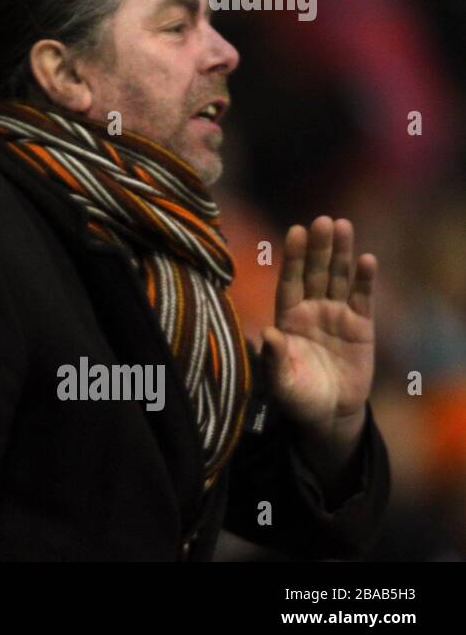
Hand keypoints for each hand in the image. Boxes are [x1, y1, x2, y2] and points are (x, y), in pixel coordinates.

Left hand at [261, 217, 376, 462]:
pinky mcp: (361, 327)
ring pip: (338, 278)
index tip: (295, 231)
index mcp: (287, 317)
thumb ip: (273, 357)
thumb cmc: (296, 395)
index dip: (292, 256)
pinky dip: (365, 280)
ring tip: (343, 226)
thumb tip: (267, 334)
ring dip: (341, 254)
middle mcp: (311, 310)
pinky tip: (367, 259)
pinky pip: (363, 299)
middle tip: (323, 220)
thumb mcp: (280, 380)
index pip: (289, 280)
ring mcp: (336, 316)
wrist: (327, 414)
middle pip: (315, 272)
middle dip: (318, 247)